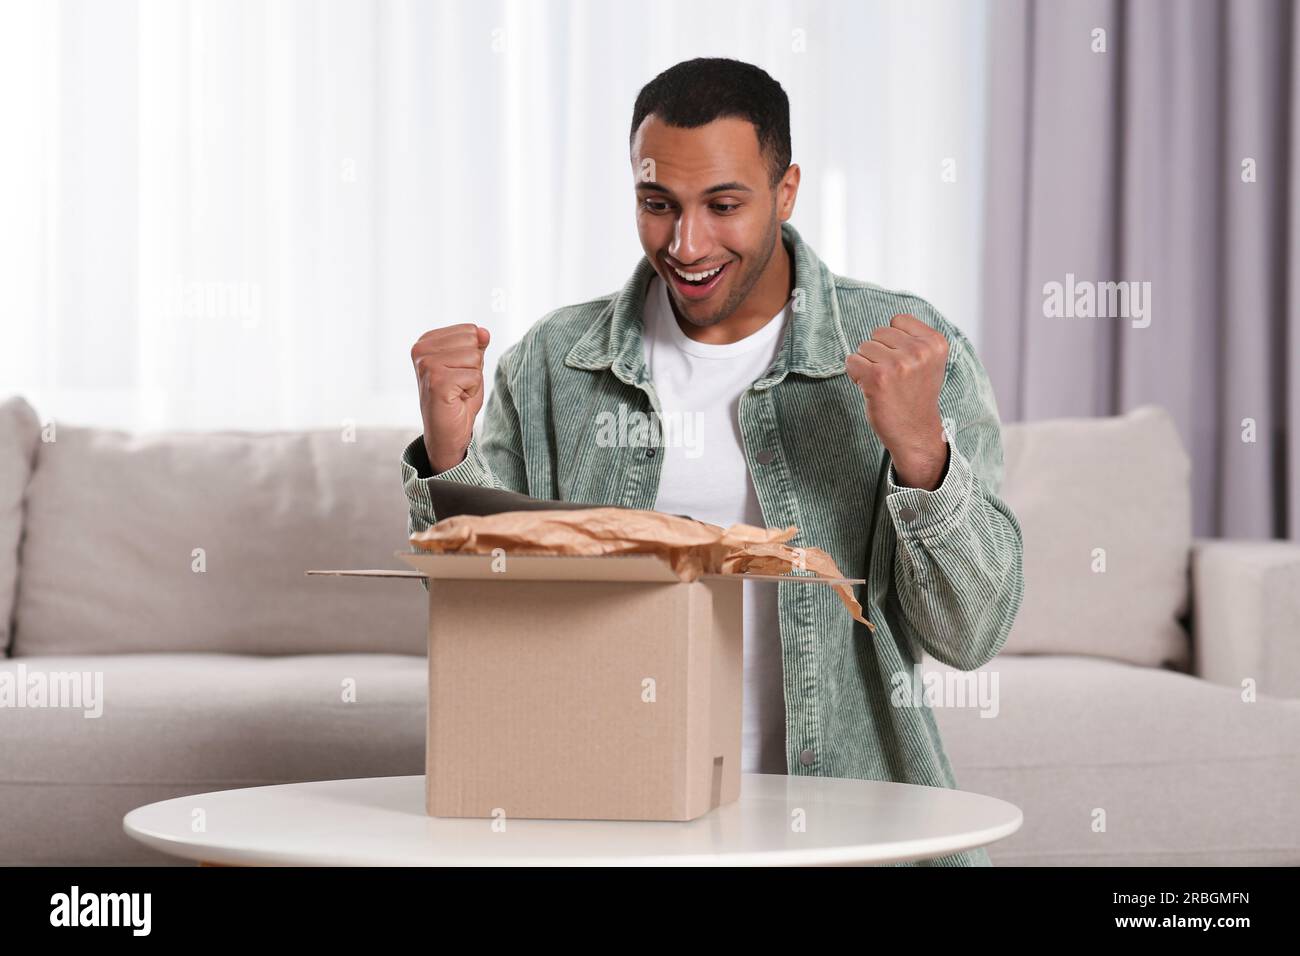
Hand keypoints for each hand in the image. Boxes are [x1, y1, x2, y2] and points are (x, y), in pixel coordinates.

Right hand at [411, 323, 490, 472]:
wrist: (447, 434)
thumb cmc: (458, 399)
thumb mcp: (470, 366)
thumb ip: (476, 345)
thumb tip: (483, 331)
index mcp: (426, 341)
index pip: (469, 330)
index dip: (472, 354)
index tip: (457, 373)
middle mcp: (421, 350)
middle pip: (472, 341)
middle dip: (474, 365)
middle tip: (459, 384)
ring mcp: (427, 365)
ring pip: (474, 357)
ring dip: (473, 378)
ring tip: (457, 391)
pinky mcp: (437, 381)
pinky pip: (474, 376)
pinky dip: (472, 390)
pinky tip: (457, 399)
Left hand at [845, 313, 948, 489]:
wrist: (915, 432)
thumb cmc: (916, 394)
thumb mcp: (927, 360)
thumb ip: (912, 338)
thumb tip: (886, 323)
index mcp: (935, 342)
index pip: (898, 319)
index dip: (893, 340)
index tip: (904, 362)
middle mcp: (919, 351)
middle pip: (878, 332)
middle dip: (879, 352)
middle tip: (892, 377)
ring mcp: (898, 364)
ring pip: (863, 346)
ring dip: (867, 364)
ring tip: (884, 383)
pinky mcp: (878, 378)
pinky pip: (851, 361)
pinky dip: (855, 375)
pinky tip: (871, 389)